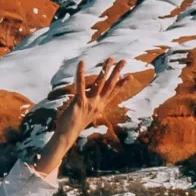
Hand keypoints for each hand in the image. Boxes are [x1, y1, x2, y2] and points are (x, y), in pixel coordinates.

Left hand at [33, 58, 129, 179]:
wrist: (67, 136)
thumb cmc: (73, 126)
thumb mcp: (85, 115)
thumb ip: (89, 107)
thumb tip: (89, 103)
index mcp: (99, 107)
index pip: (112, 93)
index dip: (121, 84)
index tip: (129, 76)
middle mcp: (97, 104)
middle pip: (110, 85)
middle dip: (117, 72)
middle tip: (124, 61)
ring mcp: (90, 103)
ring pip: (100, 83)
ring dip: (106, 70)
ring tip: (111, 58)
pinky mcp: (79, 102)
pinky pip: (81, 85)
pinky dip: (81, 73)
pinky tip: (82, 62)